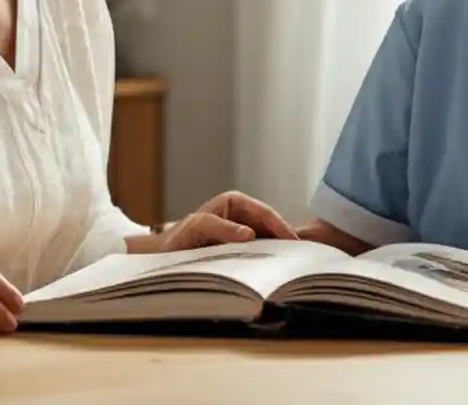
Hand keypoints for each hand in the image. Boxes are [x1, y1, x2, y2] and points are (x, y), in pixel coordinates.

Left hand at [155, 191, 299, 252]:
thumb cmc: (178, 238)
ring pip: (269, 237)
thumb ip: (221, 229)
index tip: (293, 241)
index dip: (282, 227)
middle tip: (302, 254)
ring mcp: (243, 228)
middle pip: (271, 224)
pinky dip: (270, 255)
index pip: (265, 213)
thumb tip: (250, 234)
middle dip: (286, 237)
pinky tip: (279, 265)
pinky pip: (261, 248)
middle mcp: (242, 213)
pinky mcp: (241, 244)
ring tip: (295, 261)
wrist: (164, 255)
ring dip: (280, 248)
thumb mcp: (197, 228)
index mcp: (235, 201)